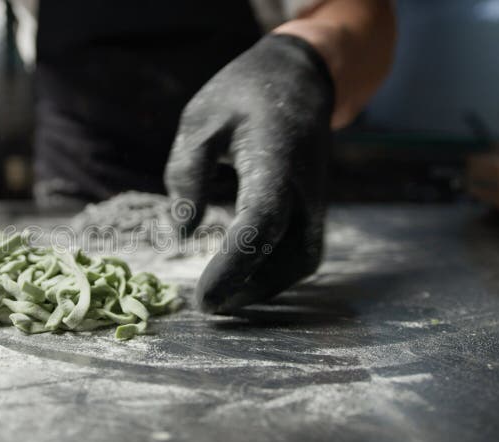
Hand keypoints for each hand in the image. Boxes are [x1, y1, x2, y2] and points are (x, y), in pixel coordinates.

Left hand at [165, 34, 334, 312]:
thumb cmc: (244, 94)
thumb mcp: (200, 122)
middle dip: (249, 290)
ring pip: (300, 263)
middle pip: (289, 257)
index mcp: (275, 160)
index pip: (261, 222)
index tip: (203, 298)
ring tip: (220, 297)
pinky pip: (301, 254)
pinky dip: (273, 274)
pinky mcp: (314, 209)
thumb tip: (182, 234)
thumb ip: (187, 176)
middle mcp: (305, 188)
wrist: (300, 77)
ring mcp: (316, 201)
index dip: (234, 265)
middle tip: (206, 307)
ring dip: (263, 288)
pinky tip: (241, 277)